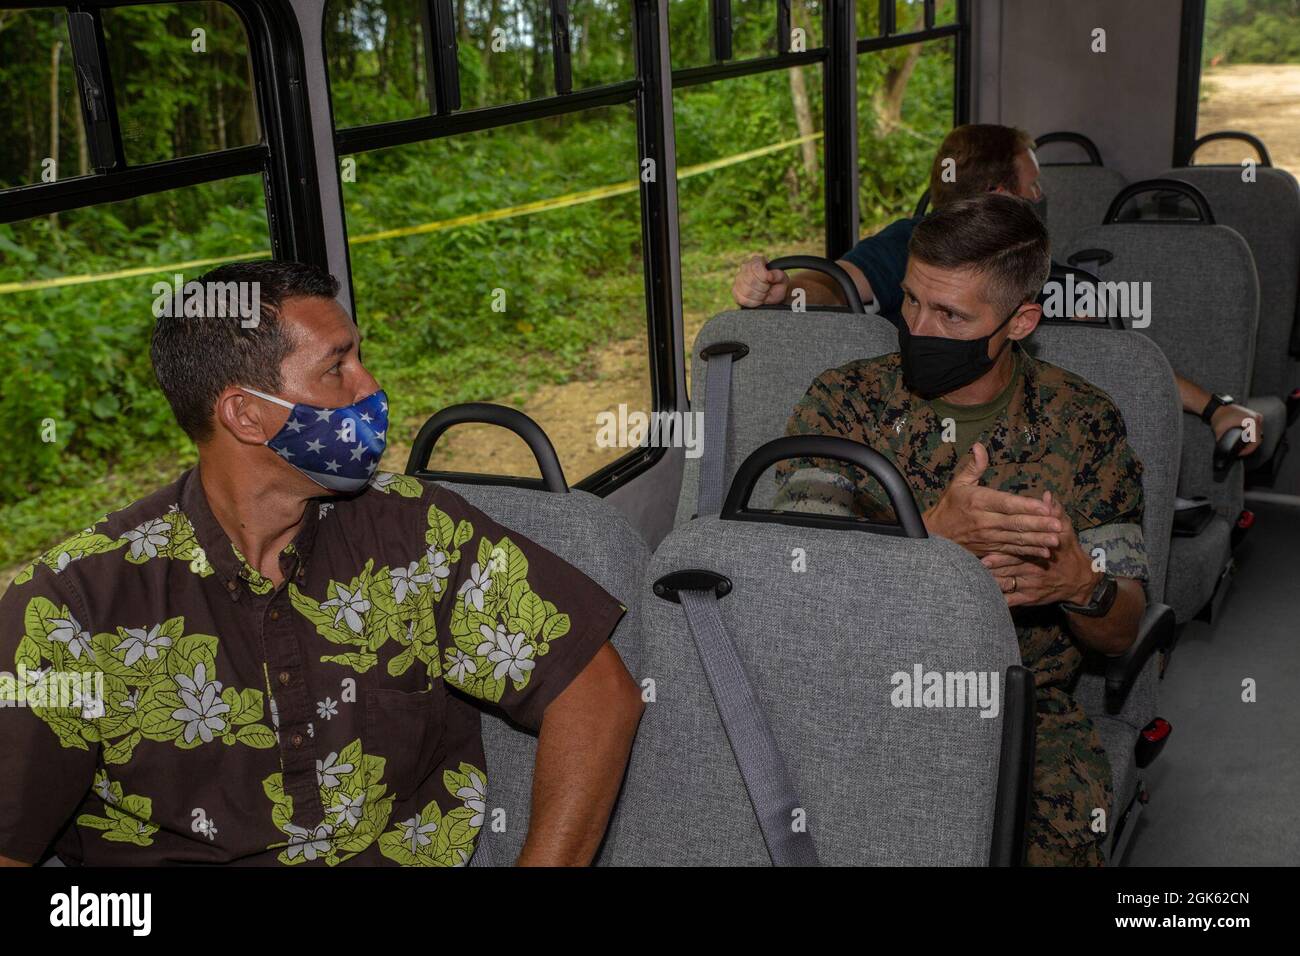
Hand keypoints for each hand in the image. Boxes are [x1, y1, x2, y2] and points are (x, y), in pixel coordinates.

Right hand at [731, 254, 788, 307]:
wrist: (774, 295)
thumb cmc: (778, 285)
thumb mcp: (783, 279)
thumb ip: (778, 275)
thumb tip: (769, 275)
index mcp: (757, 261)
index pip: (756, 267)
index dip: (764, 276)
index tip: (770, 281)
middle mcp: (745, 268)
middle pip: (750, 280)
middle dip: (763, 288)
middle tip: (768, 289)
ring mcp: (738, 279)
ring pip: (746, 291)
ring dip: (759, 296)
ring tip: (764, 295)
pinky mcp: (735, 291)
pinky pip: (742, 299)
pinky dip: (753, 302)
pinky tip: (758, 300)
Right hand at [922, 442, 1064, 558]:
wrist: (935, 535)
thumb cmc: (950, 506)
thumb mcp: (958, 483)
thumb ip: (974, 466)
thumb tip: (979, 446)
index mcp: (978, 501)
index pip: (1005, 503)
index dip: (1025, 506)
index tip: (1044, 506)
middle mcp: (984, 521)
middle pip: (1015, 523)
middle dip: (1038, 524)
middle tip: (1059, 524)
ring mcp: (988, 538)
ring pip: (1016, 539)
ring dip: (1038, 540)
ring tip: (1057, 539)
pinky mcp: (990, 550)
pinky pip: (1012, 551)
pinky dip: (1028, 552)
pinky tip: (1044, 551)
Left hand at [979, 491, 1097, 607]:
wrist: (1078, 580)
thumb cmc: (1068, 551)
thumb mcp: (1066, 529)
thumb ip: (1055, 512)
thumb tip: (1047, 495)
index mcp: (1040, 550)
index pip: (1021, 544)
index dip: (1005, 544)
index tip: (989, 541)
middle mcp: (1034, 568)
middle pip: (1011, 565)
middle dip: (995, 563)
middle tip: (978, 561)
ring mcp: (1031, 585)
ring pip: (1007, 582)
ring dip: (992, 580)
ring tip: (974, 577)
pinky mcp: (1029, 598)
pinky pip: (1011, 600)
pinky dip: (998, 599)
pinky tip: (984, 597)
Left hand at [1211, 402, 1262, 456]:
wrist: (1217, 407)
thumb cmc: (1219, 417)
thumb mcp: (1219, 432)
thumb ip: (1223, 442)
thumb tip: (1225, 451)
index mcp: (1251, 421)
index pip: (1256, 441)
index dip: (1249, 450)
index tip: (1242, 453)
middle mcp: (1256, 418)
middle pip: (1258, 437)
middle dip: (1250, 446)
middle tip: (1241, 451)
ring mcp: (1256, 416)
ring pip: (1258, 433)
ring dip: (1252, 440)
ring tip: (1243, 446)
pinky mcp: (1253, 415)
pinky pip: (1256, 428)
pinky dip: (1252, 434)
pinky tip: (1245, 438)